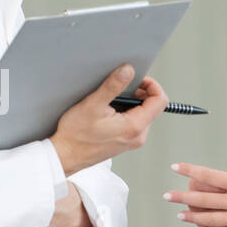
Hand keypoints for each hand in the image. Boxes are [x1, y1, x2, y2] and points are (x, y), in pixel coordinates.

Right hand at [49, 64, 166, 175]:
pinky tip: (108, 113)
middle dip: (140, 93)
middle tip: (120, 89)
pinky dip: (125, 113)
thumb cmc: (76, 135)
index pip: (160, 101)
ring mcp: (132, 141)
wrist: (65, 155)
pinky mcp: (125, 142)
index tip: (138, 79)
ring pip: (143, 114)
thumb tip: (128, 71)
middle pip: (152, 107)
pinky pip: (134, 123)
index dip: (152, 85)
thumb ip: (113, 86)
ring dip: (131, 103)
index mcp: (134, 127)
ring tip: (111, 102)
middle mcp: (137, 136)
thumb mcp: (93, 105)